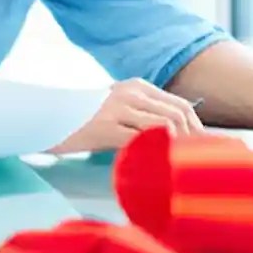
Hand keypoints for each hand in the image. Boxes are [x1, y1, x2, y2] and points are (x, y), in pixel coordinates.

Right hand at [49, 78, 203, 153]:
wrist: (47, 117)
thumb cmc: (84, 118)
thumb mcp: (117, 107)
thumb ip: (143, 115)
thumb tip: (176, 137)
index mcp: (137, 87)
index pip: (181, 105)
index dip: (198, 128)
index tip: (205, 149)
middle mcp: (131, 93)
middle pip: (178, 115)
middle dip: (194, 140)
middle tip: (196, 162)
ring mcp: (118, 108)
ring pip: (165, 126)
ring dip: (178, 147)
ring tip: (179, 165)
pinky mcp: (105, 126)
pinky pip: (141, 139)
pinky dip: (155, 153)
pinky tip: (156, 165)